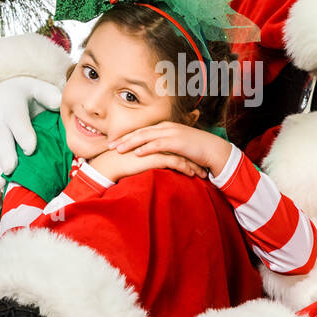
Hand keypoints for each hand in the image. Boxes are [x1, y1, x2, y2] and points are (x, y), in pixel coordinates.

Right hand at [0, 76, 61, 186]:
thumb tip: (58, 102)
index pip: (16, 119)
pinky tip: (1, 186)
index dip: (23, 134)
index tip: (30, 149)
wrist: (0, 94)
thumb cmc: (27, 95)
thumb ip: (49, 95)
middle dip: (4, 154)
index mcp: (11, 103)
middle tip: (11, 169)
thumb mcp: (39, 89)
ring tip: (4, 184)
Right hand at [87, 148, 207, 182]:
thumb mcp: (140, 159)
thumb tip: (158, 165)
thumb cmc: (122, 162)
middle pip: (182, 150)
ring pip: (182, 156)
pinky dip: (185, 168)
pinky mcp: (157, 156)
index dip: (187, 155)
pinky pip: (176, 163)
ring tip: (202, 174)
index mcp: (155, 141)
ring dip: (193, 166)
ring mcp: (158, 148)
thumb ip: (149, 158)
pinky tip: (192, 175)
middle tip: (204, 169)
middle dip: (194, 160)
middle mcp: (159, 142)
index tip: (196, 163)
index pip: (176, 147)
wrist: (112, 164)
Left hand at [108, 121, 232, 175]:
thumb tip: (152, 155)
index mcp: (164, 127)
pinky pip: (158, 144)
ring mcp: (171, 133)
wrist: (213, 149)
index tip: (113, 143)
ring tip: (118, 150)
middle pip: (140, 132)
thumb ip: (164, 148)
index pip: (141, 131)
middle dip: (123, 139)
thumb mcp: (176, 146)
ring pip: (146, 137)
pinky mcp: (177, 141)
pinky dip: (147, 148)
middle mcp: (166, 127)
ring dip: (130, 143)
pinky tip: (137, 153)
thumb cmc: (194, 150)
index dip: (126, 137)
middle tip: (108, 146)